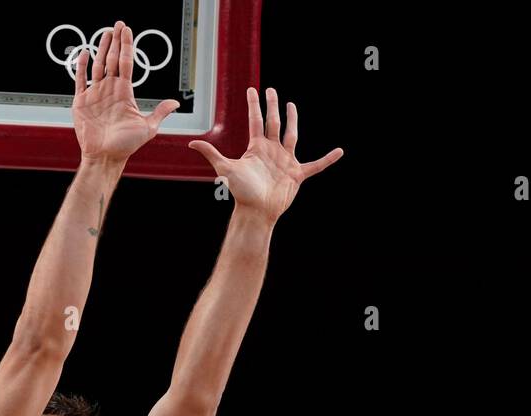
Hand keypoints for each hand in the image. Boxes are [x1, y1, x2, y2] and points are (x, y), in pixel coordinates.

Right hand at [72, 22, 179, 163]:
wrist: (105, 157)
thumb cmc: (126, 146)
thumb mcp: (148, 128)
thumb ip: (160, 112)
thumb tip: (175, 103)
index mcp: (124, 93)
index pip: (126, 63)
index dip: (127, 46)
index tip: (127, 31)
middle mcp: (110, 90)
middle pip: (112, 59)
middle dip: (115, 41)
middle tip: (118, 24)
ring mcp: (95, 94)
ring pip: (98, 65)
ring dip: (101, 48)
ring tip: (105, 33)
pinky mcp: (81, 101)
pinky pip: (80, 79)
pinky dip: (81, 66)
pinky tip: (85, 53)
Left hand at [189, 87, 342, 222]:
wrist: (256, 211)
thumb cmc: (242, 192)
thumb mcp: (226, 168)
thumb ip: (211, 153)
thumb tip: (191, 142)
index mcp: (256, 147)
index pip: (256, 120)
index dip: (254, 104)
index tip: (252, 89)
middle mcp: (271, 151)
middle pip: (273, 122)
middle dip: (273, 105)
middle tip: (272, 90)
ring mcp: (285, 161)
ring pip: (291, 135)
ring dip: (293, 120)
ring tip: (293, 106)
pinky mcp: (297, 174)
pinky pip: (316, 165)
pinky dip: (328, 159)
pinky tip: (339, 152)